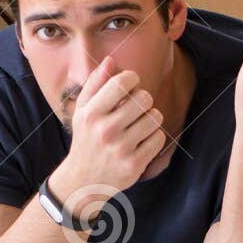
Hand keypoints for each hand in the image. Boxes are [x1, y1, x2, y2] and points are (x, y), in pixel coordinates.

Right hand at [48, 57, 166, 219]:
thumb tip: (111, 60)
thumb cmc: (86, 139)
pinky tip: (141, 142)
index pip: (123, 82)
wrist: (83, 181)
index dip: (132, 78)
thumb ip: (95, 84)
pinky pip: (158, 138)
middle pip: (144, 98)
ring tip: (138, 125)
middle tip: (134, 109)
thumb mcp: (83, 111)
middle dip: (143, 100)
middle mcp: (105, 130)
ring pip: (155, 117)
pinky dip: (153, 138)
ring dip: (150, 119)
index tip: (130, 85)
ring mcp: (121, 149)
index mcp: (91, 113)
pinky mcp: (134, 164)